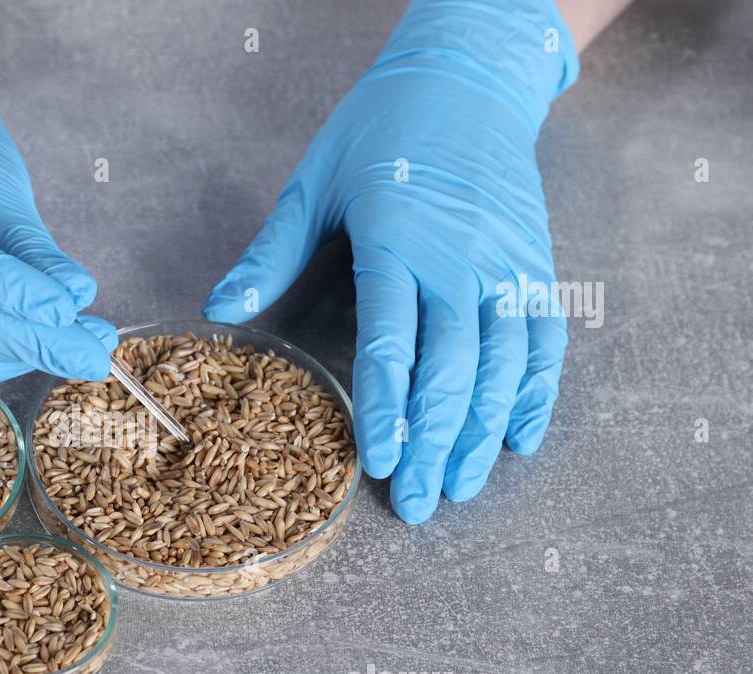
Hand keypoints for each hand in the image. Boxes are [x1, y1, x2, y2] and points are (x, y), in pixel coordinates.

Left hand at [203, 0, 579, 522]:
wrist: (468, 76)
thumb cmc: (379, 130)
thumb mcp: (314, 182)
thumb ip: (272, 252)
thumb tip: (219, 309)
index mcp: (399, 240)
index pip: (393, 340)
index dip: (388, 407)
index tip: (381, 464)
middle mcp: (461, 259)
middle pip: (454, 368)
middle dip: (437, 442)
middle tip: (421, 504)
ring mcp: (508, 263)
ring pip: (507, 364)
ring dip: (486, 431)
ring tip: (464, 486)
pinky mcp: (538, 263)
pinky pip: (547, 338)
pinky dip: (538, 391)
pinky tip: (521, 437)